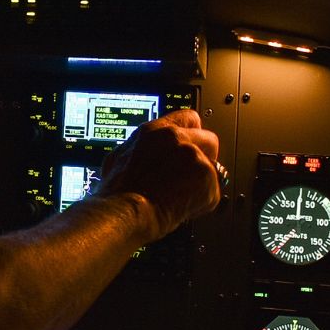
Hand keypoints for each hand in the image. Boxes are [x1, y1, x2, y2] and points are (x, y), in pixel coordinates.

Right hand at [98, 110, 220, 242]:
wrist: (126, 210)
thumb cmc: (116, 191)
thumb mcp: (119, 158)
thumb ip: (140, 150)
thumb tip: (143, 156)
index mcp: (153, 131)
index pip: (188, 118)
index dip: (192, 134)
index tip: (191, 145)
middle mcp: (175, 137)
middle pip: (208, 139)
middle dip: (204, 157)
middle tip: (189, 176)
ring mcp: (192, 155)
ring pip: (213, 167)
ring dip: (202, 181)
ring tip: (182, 195)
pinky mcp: (206, 175)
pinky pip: (213, 190)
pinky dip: (203, 201)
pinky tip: (184, 206)